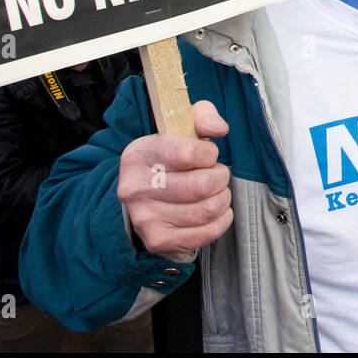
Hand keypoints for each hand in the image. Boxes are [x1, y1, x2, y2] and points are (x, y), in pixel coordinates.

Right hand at [117, 101, 232, 261]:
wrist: (142, 196)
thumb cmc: (170, 158)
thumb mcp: (180, 127)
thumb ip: (203, 116)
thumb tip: (220, 129)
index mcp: (138, 155)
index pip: (188, 153)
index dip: (209, 154)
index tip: (207, 155)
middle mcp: (135, 189)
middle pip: (202, 185)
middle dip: (220, 177)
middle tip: (217, 175)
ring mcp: (145, 218)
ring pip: (208, 209)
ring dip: (222, 198)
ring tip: (215, 192)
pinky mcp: (159, 241)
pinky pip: (208, 233)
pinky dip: (221, 220)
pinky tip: (214, 212)